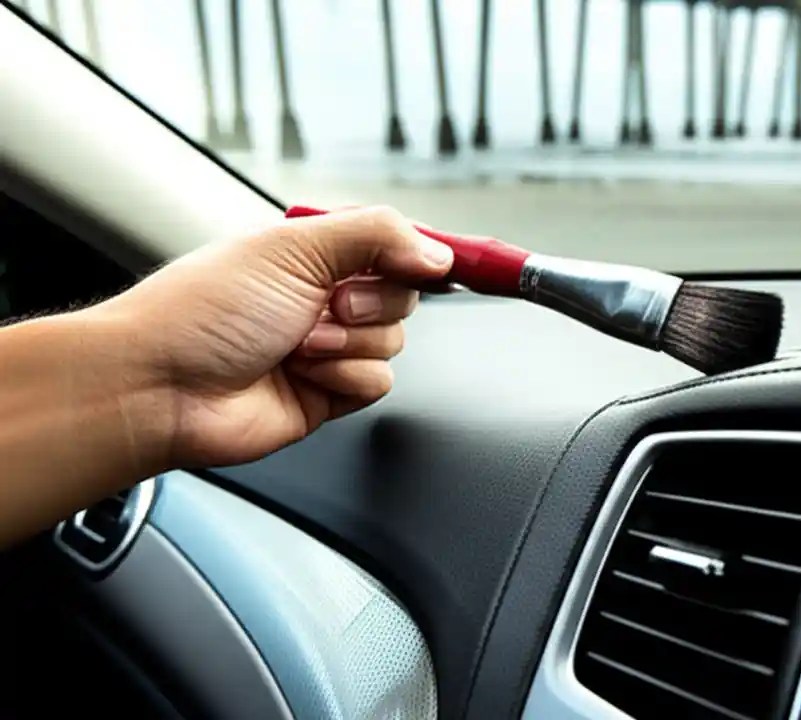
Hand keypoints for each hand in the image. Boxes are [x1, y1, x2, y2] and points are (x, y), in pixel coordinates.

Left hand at [107, 205, 452, 468]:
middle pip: (404, 295)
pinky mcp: (330, 394)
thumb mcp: (295, 247)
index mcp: (314, 251)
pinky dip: (345, 379)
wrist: (161, 388)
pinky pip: (378, 383)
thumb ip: (377, 235)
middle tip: (326, 303)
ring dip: (349, 342)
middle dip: (371, 301)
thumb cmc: (204, 310)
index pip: (392, 243)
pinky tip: (303, 375)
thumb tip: (438, 250)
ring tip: (297, 344)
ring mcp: (329, 347)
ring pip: (394, 341)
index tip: (444, 263)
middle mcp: (325, 296)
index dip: (421, 253)